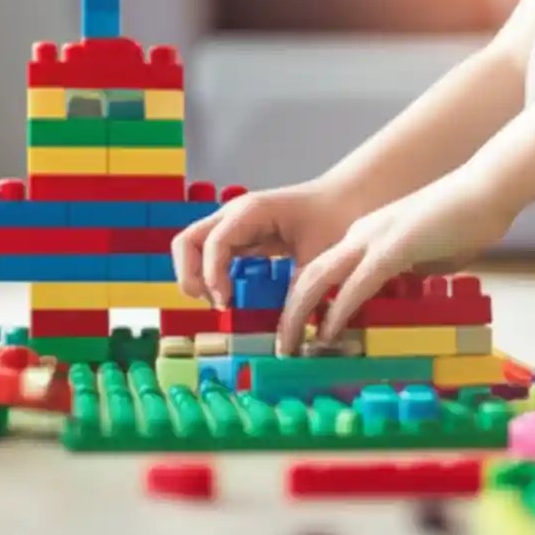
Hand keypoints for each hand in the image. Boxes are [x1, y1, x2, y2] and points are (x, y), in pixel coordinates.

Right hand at [172, 181, 352, 305]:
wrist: (348, 197)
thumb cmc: (336, 218)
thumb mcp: (318, 259)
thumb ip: (297, 294)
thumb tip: (284, 337)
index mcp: (250, 212)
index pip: (213, 243)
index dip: (213, 276)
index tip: (225, 304)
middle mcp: (232, 216)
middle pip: (187, 242)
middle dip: (190, 276)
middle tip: (213, 304)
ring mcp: (232, 226)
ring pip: (193, 249)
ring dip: (197, 277)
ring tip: (221, 302)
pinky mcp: (239, 237)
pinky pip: (211, 257)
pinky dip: (212, 277)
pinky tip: (233, 295)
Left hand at [277, 171, 513, 353]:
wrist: (486, 188)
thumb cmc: (465, 221)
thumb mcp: (426, 256)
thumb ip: (407, 272)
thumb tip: (403, 287)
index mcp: (363, 237)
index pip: (323, 273)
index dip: (305, 303)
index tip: (298, 332)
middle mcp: (358, 236)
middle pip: (309, 277)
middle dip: (290, 313)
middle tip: (281, 347)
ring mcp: (371, 240)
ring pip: (318, 278)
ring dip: (299, 315)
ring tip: (290, 346)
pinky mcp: (392, 248)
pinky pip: (356, 284)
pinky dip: (337, 311)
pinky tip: (326, 332)